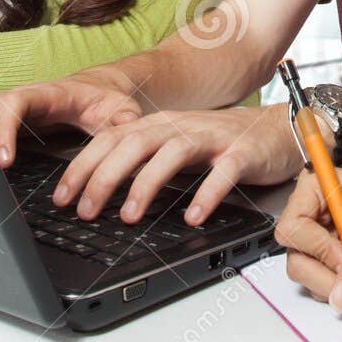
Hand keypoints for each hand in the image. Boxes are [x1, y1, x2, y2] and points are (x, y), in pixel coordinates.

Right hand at [0, 69, 140, 166]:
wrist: (98, 90)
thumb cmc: (104, 99)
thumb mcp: (117, 107)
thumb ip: (124, 115)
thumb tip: (129, 123)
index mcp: (46, 93)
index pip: (15, 104)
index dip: (4, 129)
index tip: (4, 159)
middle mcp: (23, 98)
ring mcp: (13, 109)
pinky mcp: (9, 122)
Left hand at [51, 104, 302, 226]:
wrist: (278, 130)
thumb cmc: (223, 143)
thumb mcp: (176, 146)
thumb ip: (144, 160)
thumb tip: (98, 189)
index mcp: (161, 125)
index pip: (111, 138)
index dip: (83, 166)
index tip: (62, 196)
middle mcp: (182, 126)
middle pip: (134, 143)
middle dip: (104, 176)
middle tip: (85, 211)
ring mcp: (214, 138)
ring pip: (172, 152)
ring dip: (146, 184)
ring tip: (130, 216)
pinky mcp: (243, 153)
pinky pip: (222, 173)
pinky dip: (206, 194)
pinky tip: (193, 217)